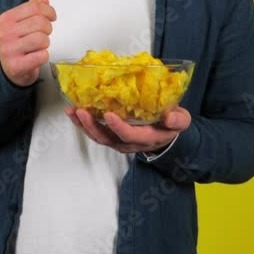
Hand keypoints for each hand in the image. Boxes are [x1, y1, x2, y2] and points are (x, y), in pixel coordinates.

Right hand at [0, 0, 56, 86]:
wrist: (9, 69)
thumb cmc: (19, 42)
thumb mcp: (21, 22)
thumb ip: (32, 7)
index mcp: (6, 19)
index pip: (34, 7)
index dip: (49, 11)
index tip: (52, 17)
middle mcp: (5, 33)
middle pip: (40, 22)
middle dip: (48, 28)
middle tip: (44, 34)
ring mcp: (9, 50)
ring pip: (42, 39)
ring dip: (46, 43)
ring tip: (40, 46)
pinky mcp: (16, 65)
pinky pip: (42, 56)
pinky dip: (44, 56)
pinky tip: (37, 56)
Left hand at [64, 106, 190, 154]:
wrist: (164, 134)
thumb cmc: (170, 124)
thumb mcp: (181, 121)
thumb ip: (178, 120)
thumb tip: (171, 118)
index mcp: (145, 137)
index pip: (129, 135)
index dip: (118, 127)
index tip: (108, 115)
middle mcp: (128, 142)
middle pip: (107, 138)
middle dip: (92, 126)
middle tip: (81, 111)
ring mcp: (117, 141)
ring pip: (98, 137)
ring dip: (83, 125)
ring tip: (72, 110)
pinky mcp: (111, 135)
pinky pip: (94, 132)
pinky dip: (82, 123)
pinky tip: (73, 112)